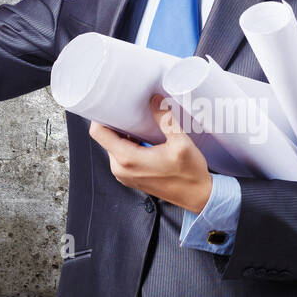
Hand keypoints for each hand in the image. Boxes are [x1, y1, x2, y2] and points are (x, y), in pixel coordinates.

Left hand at [88, 94, 212, 213]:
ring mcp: (123, 175)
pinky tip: (143, 137)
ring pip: (113, 145)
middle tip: (130, 109)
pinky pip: (120, 155)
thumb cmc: (190, 175)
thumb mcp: (181, 143)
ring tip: (140, 123)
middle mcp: (120, 169)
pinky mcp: (130, 177)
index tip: (110, 104)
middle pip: (105, 137)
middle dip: (115, 122)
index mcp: (128, 160)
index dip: (100, 116)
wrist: (198, 197)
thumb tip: (155, 100)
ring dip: (123, 133)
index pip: (98, 133)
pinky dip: (128, 143)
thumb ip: (165, 120)